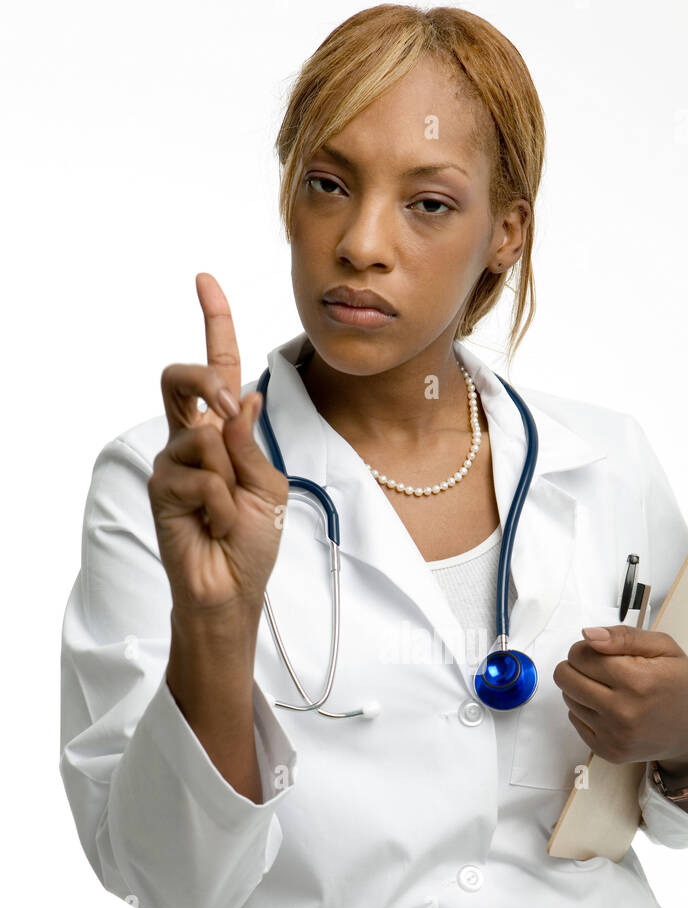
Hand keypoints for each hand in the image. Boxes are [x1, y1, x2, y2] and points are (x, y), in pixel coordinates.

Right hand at [148, 272, 288, 618]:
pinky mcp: (161, 487)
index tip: (205, 280)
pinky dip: (221, 504)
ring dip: (229, 477)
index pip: (219, 368)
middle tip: (229, 409)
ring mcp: (173, 461)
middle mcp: (193, 438)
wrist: (232, 588)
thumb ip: (251, 444)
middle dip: (205, 379)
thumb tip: (243, 398)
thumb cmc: (253, 541)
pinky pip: (200, 476)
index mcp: (225, 431)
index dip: (214, 323)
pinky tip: (217, 525)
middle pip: (183, 377)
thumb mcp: (268, 487)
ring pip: (203, 435)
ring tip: (229, 512)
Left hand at [552, 625, 687, 768]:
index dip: (586, 647)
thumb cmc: (679, 684)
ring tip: (611, 688)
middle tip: (601, 668)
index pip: (580, 654)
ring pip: (568, 698)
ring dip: (582, 688)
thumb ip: (625, 636)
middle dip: (577, 665)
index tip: (602, 652)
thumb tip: (588, 635)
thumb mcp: (665, 648)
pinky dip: (587, 710)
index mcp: (638, 681)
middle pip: (565, 677)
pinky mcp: (607, 751)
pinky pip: (575, 719)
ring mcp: (613, 735)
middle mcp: (623, 712)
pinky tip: (611, 708)